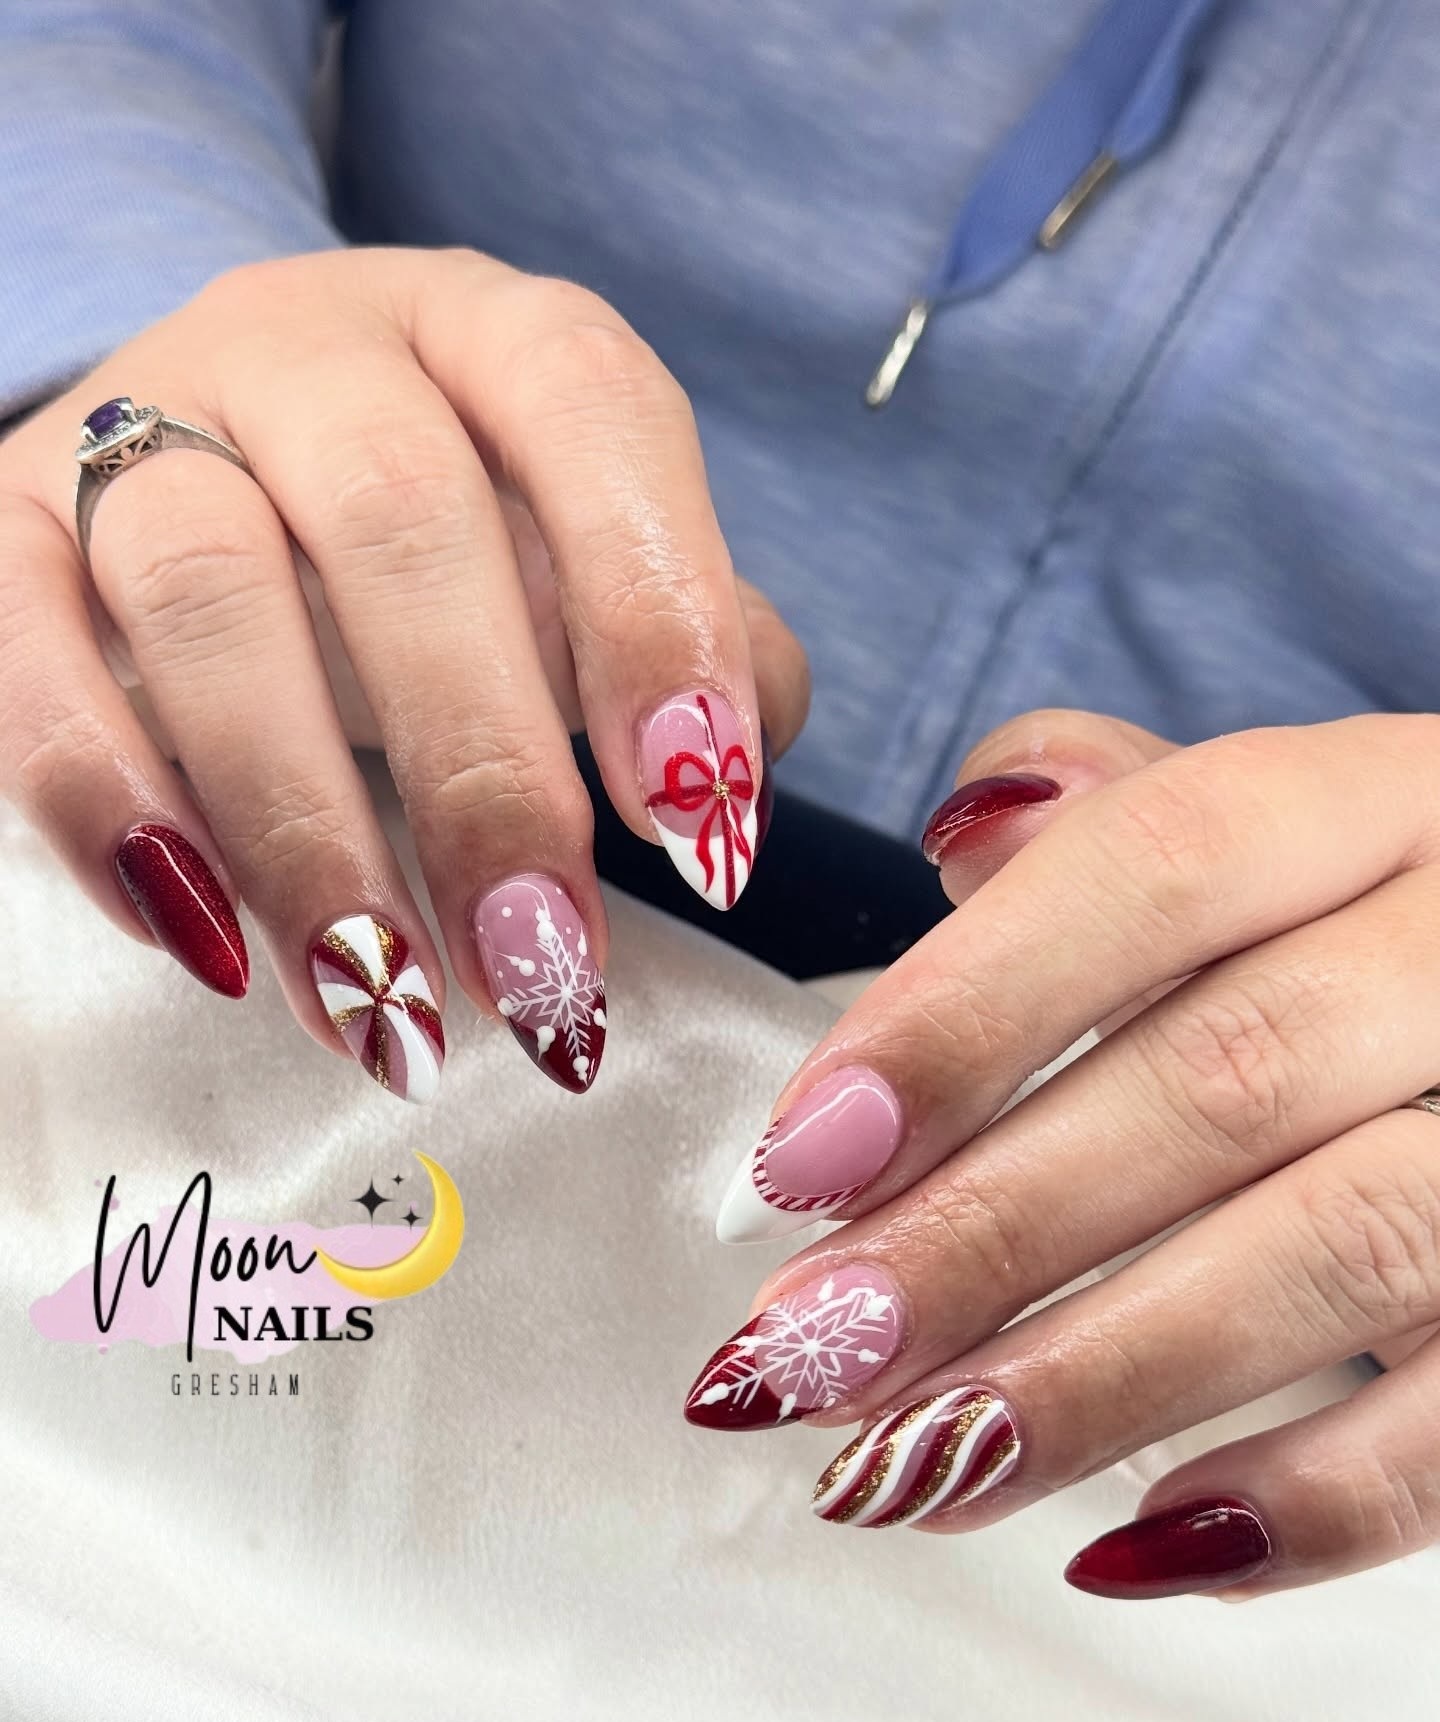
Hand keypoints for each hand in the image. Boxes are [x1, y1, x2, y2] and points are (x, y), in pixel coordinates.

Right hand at [0, 249, 805, 1099]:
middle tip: (539, 967)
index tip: (696, 820)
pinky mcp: (8, 523)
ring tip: (381, 1003)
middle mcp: (316, 346)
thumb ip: (689, 644)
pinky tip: (208, 943)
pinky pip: (25, 651)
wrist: (221, 468)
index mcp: (489, 334)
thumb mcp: (582, 563)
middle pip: (397, 513)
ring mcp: (145, 419)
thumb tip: (723, 788)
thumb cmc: (448, 546)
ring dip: (302, 827)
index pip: (589, 406)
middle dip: (480, 769)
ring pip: (205, 585)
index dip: (653, 607)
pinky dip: (111, 806)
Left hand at [687, 708, 1439, 1599]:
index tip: (808, 1155)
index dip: (967, 1011)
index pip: (1160, 864)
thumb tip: (967, 832)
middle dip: (989, 1229)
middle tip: (811, 1347)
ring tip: (914, 1459)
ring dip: (1098, 1377)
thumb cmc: (1362, 926)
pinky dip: (1309, 1498)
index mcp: (1371, 803)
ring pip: (1341, 1245)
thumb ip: (1110, 822)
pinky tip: (1133, 1543)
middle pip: (1228, 1076)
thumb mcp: (1264, 837)